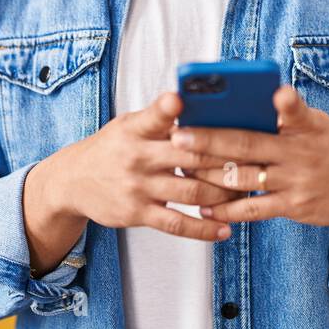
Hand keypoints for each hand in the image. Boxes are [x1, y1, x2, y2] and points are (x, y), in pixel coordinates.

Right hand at [55, 90, 246, 241]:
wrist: (72, 181)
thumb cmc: (113, 147)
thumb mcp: (128, 124)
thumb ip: (160, 118)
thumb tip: (198, 102)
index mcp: (135, 128)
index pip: (155, 116)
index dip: (167, 107)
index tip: (180, 99)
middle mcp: (137, 156)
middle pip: (188, 155)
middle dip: (225, 157)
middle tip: (256, 157)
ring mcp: (138, 187)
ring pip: (190, 190)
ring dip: (223, 193)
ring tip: (248, 192)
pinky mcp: (138, 213)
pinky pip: (176, 224)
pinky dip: (203, 229)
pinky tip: (224, 230)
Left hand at [170, 86, 328, 227]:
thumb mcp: (317, 123)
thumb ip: (286, 115)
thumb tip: (247, 100)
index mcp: (307, 126)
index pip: (296, 110)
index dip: (287, 102)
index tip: (277, 93)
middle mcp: (301, 153)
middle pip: (248, 145)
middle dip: (210, 141)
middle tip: (179, 137)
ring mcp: (295, 182)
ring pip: (243, 178)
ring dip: (208, 175)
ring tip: (181, 169)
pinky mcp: (293, 206)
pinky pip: (253, 209)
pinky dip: (227, 209)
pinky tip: (204, 207)